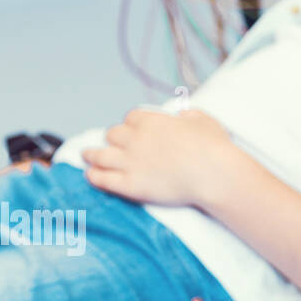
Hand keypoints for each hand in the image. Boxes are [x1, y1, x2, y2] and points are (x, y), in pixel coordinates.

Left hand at [81, 107, 235, 207]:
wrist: (213, 174)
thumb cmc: (213, 147)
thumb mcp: (204, 121)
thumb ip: (189, 115)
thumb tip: (182, 116)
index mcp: (152, 122)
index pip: (131, 117)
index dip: (132, 123)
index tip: (134, 129)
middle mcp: (136, 140)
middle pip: (112, 134)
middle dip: (113, 138)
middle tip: (114, 144)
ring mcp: (130, 163)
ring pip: (100, 155)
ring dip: (92, 155)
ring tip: (87, 156)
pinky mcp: (130, 185)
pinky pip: (103, 179)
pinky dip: (94, 176)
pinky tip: (91, 174)